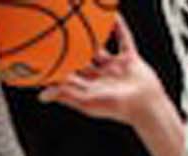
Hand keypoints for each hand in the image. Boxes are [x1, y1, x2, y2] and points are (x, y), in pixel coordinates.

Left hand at [37, 17, 168, 125]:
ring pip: (101, 48)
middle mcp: (100, 77)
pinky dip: (120, 27)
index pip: (68, 75)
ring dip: (93, 36)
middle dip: (70, 49)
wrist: (146, 106)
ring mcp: (115, 67)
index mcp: (89, 87)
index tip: (41, 55)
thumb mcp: (87, 101)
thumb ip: (66, 95)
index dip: (56, 66)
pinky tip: (113, 14)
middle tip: (58, 32)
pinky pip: (124, 39)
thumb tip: (41, 96)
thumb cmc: (117, 108)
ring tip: (83, 21)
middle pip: (81, 59)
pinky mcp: (130, 60)